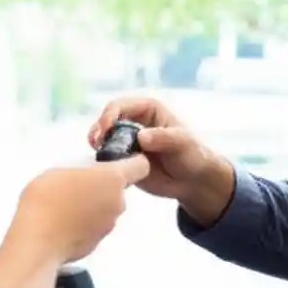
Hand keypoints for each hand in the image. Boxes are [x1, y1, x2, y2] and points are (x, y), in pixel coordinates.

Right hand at [6, 155, 150, 262]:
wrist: (37, 241)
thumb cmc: (46, 199)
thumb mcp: (62, 168)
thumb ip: (85, 168)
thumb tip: (91, 172)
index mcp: (112, 179)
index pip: (141, 165)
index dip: (132, 161)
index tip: (116, 161)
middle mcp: (118, 202)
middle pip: (119, 189)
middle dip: (102, 186)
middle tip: (76, 185)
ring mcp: (109, 225)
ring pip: (106, 208)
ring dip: (92, 205)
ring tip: (65, 205)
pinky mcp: (98, 242)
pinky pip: (96, 226)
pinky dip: (85, 223)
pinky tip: (63, 222)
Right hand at [88, 96, 233, 225]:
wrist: (193, 181)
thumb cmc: (192, 154)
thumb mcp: (182, 143)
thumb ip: (163, 138)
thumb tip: (141, 137)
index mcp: (147, 110)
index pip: (121, 106)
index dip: (109, 115)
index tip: (105, 129)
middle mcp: (134, 123)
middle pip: (107, 120)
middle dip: (98, 128)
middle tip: (95, 141)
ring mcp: (127, 142)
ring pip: (104, 138)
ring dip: (96, 143)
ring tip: (95, 150)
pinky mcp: (124, 160)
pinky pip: (108, 157)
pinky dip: (102, 159)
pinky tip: (101, 166)